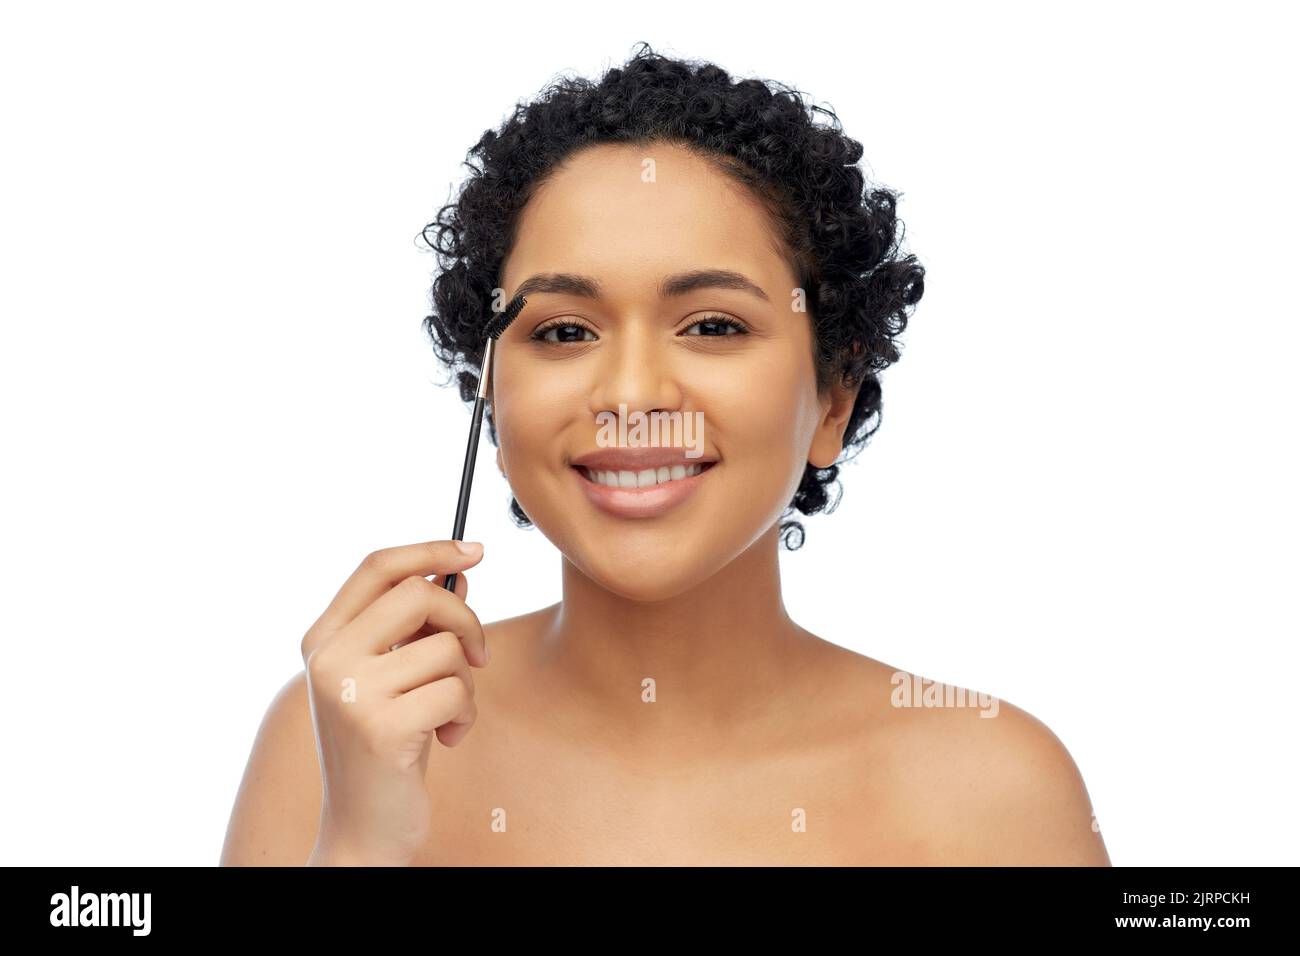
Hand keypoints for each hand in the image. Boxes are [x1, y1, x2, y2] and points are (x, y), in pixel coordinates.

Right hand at [300, 540, 486, 865]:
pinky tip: (444, 740)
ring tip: (445, 715)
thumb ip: (413, 626)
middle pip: (419, 593)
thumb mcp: (391, 677)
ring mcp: (351, 693)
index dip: (431, 549)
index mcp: (322, 639)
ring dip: (465, 683)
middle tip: (477, 655)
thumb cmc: (385, 745)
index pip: (377, 566)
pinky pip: (456, 691)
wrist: (362, 827)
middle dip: (466, 619)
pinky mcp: (382, 728)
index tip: (476, 550)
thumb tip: (459, 570)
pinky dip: (465, 716)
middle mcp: (328, 659)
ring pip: (447, 647)